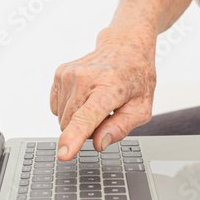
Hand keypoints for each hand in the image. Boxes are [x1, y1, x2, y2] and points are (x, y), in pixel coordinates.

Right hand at [50, 28, 155, 158]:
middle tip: (106, 114)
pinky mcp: (60, 73)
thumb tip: (99, 143)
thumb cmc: (136, 76)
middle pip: (72, 124)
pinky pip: (57, 108)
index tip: (64, 154)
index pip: (87, 117)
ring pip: (63, 119)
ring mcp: (70, 74)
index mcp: (110, 87)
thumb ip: (121, 128)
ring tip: (97, 102)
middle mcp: (86, 78)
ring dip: (78, 119)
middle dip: (87, 130)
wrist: (125, 46)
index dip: (74, 138)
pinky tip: (86, 96)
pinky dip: (70, 109)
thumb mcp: (142, 107)